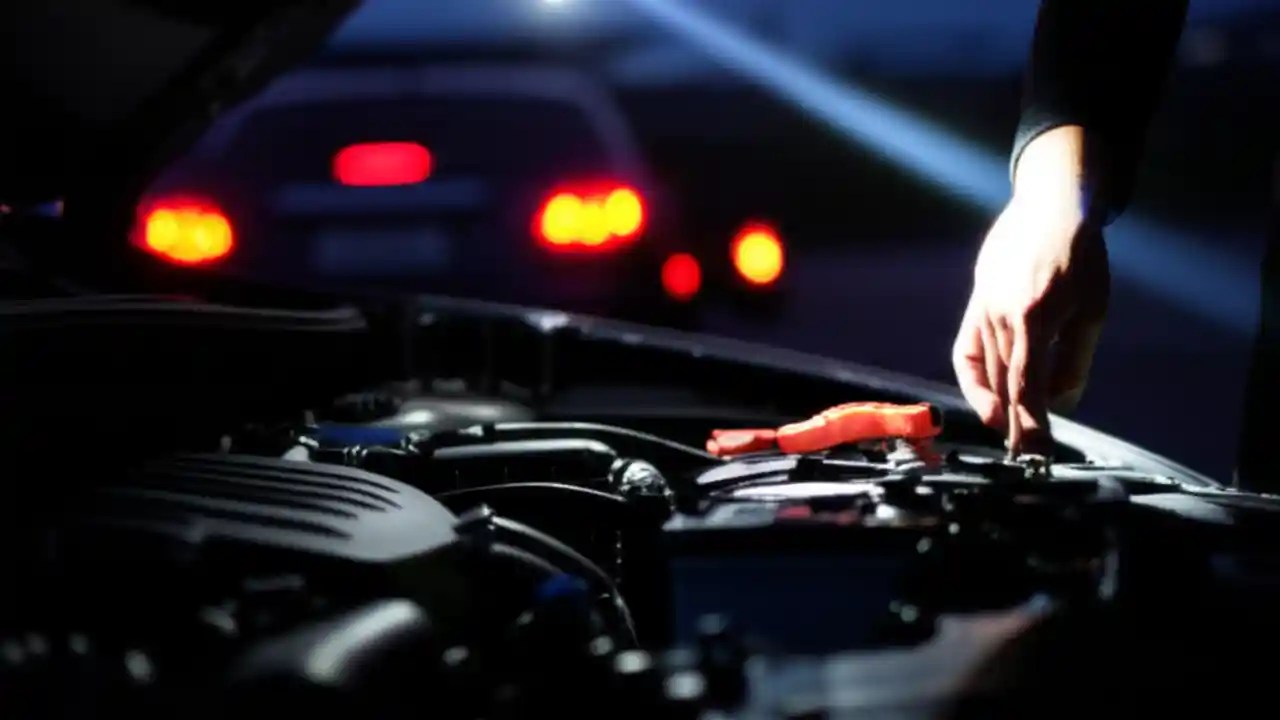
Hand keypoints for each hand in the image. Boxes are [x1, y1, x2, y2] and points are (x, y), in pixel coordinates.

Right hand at [952, 182, 1109, 454]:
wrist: (1050, 208)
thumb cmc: (1080, 257)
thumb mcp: (1092, 311)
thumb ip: (1075, 360)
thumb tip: (1063, 401)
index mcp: (1034, 317)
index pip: (1026, 385)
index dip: (1029, 422)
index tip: (1034, 450)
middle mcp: (1001, 317)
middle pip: (1002, 383)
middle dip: (1014, 421)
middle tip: (1025, 452)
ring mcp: (983, 309)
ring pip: (984, 370)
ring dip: (996, 403)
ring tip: (1009, 428)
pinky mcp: (975, 303)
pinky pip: (966, 350)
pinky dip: (974, 378)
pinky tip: (986, 397)